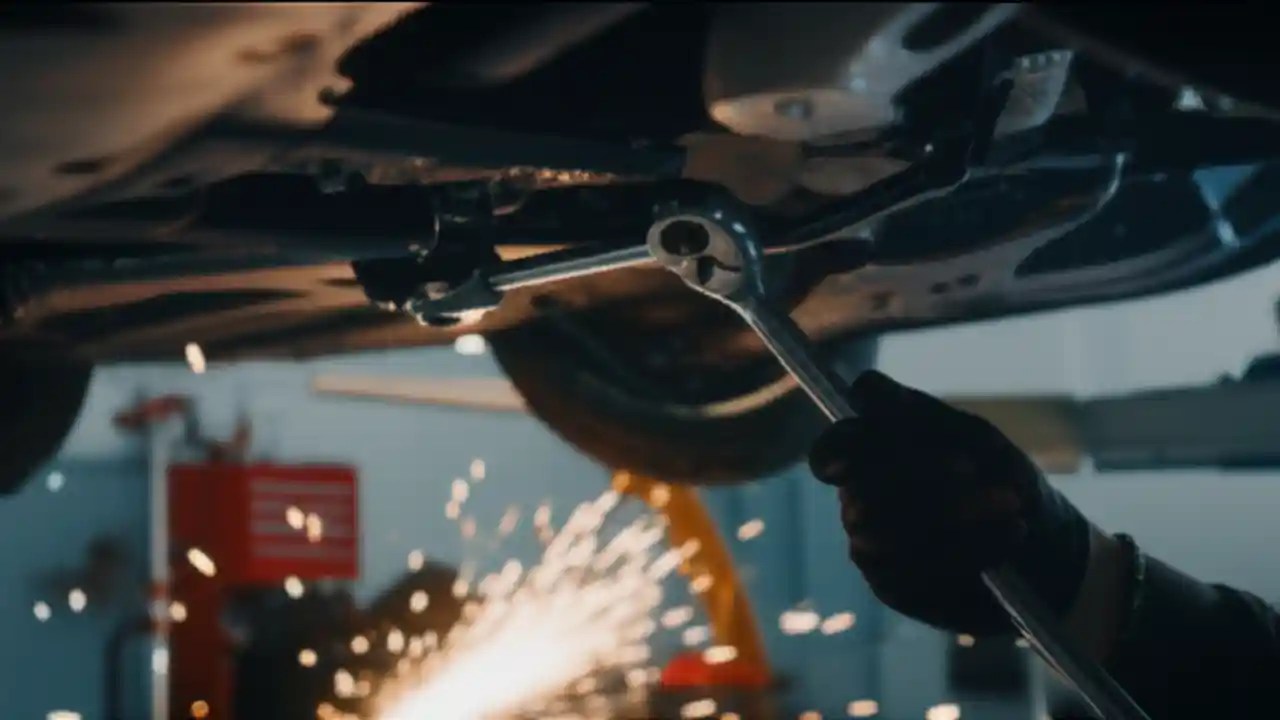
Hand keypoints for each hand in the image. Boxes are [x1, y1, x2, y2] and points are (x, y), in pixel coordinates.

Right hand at [808, 371, 1092, 633]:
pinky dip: (968, 549)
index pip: (832, 450)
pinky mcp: (893, 587)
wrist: (1048, 550)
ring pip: (882, 532)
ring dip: (951, 515)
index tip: (863, 453)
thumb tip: (863, 390)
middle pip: (861, 489)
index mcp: (873, 458)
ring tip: (1010, 507)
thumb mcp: (974, 438)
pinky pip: (912, 570)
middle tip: (977, 472)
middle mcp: (861, 503)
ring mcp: (873, 548)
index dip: (837, 450)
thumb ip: (918, 415)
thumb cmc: (1002, 481)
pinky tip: (1009, 537)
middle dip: (923, 477)